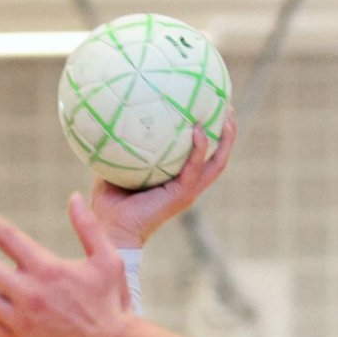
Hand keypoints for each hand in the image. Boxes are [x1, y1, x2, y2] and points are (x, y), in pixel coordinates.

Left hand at [89, 113, 238, 248]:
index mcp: (176, 181)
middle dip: (228, 133)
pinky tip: (198, 130)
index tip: (212, 108)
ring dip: (226, 139)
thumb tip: (114, 122)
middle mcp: (187, 186)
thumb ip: (121, 148)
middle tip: (228, 106)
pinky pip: (195, 168)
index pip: (202, 156)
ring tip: (227, 115)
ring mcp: (187, 191)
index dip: (211, 135)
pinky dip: (199, 150)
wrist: (110, 230)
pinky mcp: (182, 195)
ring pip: (217, 163)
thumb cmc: (109, 205)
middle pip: (218, 157)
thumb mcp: (115, 168)